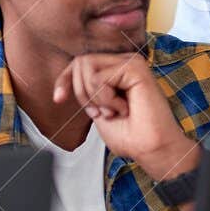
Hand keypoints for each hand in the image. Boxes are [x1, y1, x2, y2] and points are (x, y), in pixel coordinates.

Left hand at [52, 53, 197, 180]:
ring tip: (114, 111)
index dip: (64, 80)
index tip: (58, 99)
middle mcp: (123, 62)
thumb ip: (86, 90)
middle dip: (81, 93)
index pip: (79, 64)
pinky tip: (124, 108)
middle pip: (79, 63)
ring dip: (94, 97)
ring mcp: (130, 62)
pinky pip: (99, 78)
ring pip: (86, 66)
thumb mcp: (97, 109)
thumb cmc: (131, 136)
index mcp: (115, 71)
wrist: (151, 148)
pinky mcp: (134, 67)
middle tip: (101, 113)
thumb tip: (68, 76)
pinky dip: (105, 99)